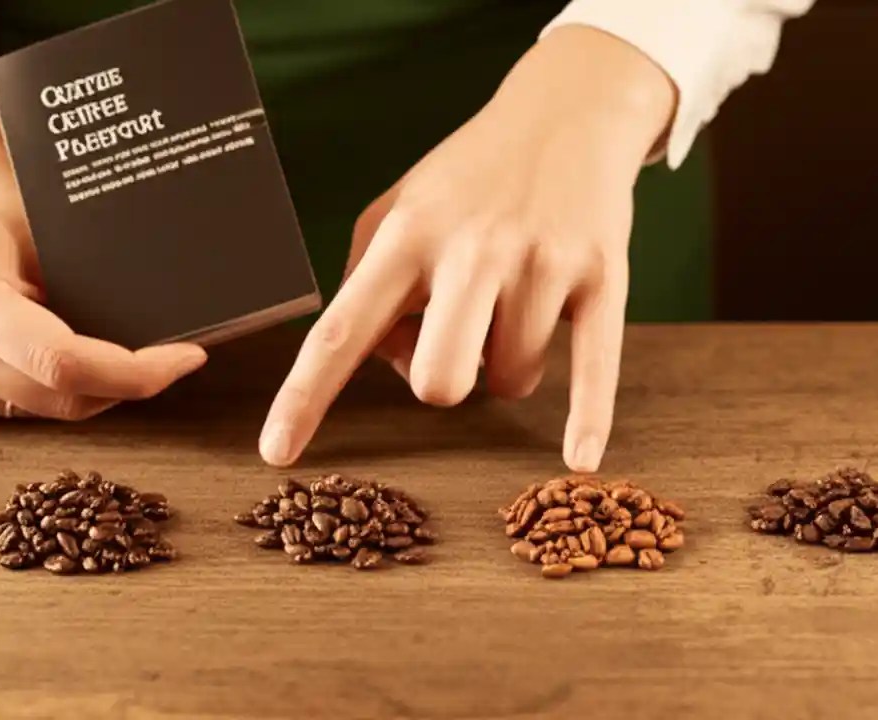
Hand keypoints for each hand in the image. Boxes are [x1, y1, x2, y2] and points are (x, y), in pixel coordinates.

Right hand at [0, 92, 206, 418]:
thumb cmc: (22, 206)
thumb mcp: (63, 229)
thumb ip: (105, 283)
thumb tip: (180, 327)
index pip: (63, 362)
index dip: (135, 372)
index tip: (189, 357)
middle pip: (60, 398)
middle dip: (124, 383)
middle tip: (167, 357)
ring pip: (44, 413)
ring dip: (89, 390)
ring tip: (101, 345)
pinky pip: (18, 414)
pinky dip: (52, 392)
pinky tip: (58, 360)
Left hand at [259, 27, 675, 469]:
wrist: (569, 112)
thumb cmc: (470, 178)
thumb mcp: (399, 207)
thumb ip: (366, 280)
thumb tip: (382, 358)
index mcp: (406, 236)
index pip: (341, 330)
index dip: (303, 397)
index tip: (275, 452)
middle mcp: (471, 250)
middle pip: (438, 382)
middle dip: (444, 385)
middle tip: (460, 343)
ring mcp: (540, 262)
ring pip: (511, 379)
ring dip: (509, 364)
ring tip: (516, 308)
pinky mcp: (603, 275)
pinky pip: (593, 366)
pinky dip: (588, 419)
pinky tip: (580, 458)